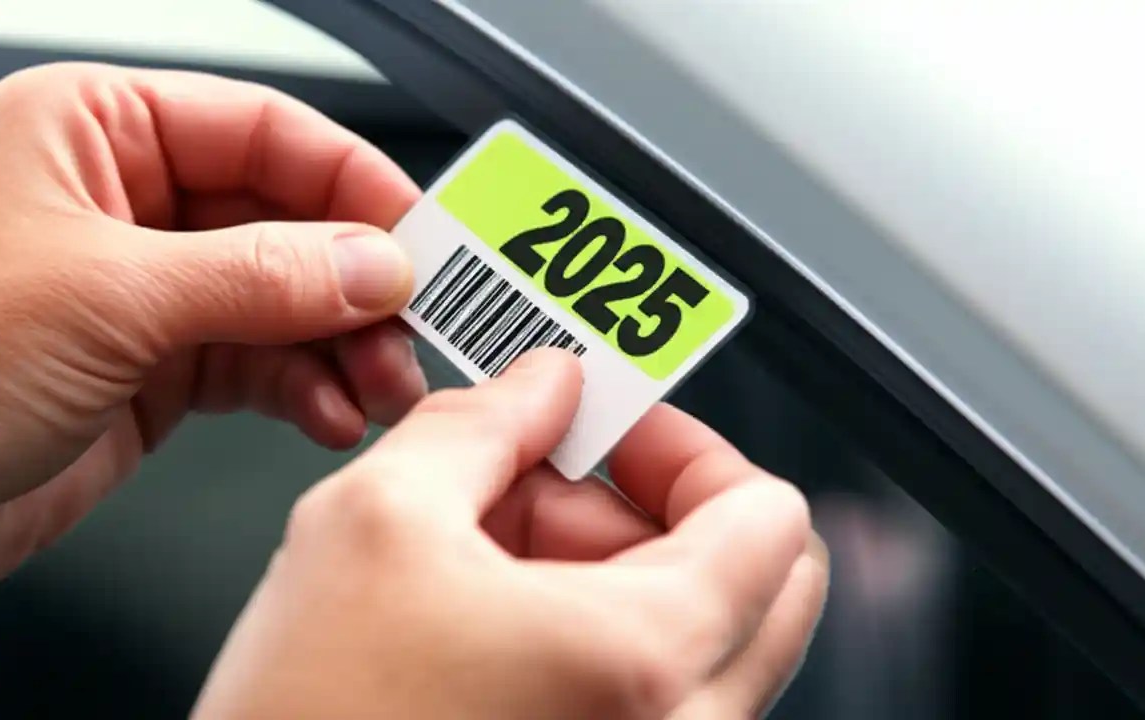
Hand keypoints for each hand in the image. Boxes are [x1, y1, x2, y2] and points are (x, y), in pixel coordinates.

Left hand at [0, 63, 427, 618]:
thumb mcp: (106, 297)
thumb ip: (259, 277)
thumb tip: (373, 263)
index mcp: (96, 132)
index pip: (265, 132)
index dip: (353, 183)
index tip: (421, 241)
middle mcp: (127, 204)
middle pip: (288, 221)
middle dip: (355, 281)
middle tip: (411, 330)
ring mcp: (145, 293)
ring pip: (285, 301)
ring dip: (341, 345)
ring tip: (377, 386)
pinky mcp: (155, 372)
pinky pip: (260, 366)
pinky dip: (303, 389)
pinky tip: (325, 414)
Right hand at [195, 350, 827, 719]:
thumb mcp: (374, 520)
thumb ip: (480, 422)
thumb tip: (541, 381)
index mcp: (646, 660)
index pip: (770, 516)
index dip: (685, 445)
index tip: (606, 428)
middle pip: (748, 580)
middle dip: (644, 507)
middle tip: (540, 482)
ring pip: (687, 638)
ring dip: (600, 569)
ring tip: (477, 556)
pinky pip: (641, 697)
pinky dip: (582, 635)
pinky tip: (476, 622)